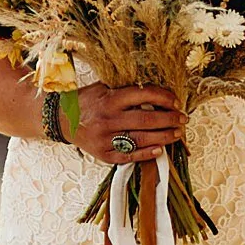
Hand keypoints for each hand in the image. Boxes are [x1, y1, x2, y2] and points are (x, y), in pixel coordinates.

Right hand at [70, 83, 185, 165]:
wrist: (61, 120)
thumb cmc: (87, 101)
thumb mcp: (103, 88)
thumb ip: (126, 89)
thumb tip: (157, 92)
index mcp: (109, 99)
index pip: (143, 95)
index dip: (163, 97)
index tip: (176, 101)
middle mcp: (108, 119)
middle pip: (147, 119)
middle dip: (169, 119)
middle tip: (183, 118)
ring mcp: (105, 139)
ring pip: (141, 139)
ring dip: (164, 137)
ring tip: (177, 133)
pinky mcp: (103, 155)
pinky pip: (129, 156)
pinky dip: (146, 154)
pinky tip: (160, 150)